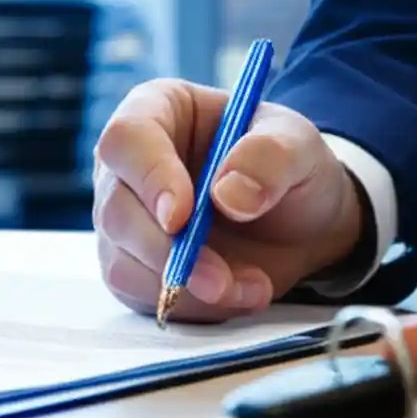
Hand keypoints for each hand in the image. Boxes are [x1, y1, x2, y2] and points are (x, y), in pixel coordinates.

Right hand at [92, 79, 364, 322]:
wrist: (300, 222)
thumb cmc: (289, 168)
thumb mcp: (299, 145)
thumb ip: (271, 157)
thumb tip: (228, 194)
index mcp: (156, 112)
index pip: (127, 138)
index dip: (149, 177)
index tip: (181, 217)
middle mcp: (126, 165)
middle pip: (116, 208)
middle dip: (169, 252)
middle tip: (220, 278)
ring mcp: (123, 218)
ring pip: (122, 259)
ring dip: (183, 286)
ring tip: (248, 287)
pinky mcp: (131, 265)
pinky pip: (139, 293)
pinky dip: (188, 305)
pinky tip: (232, 294)